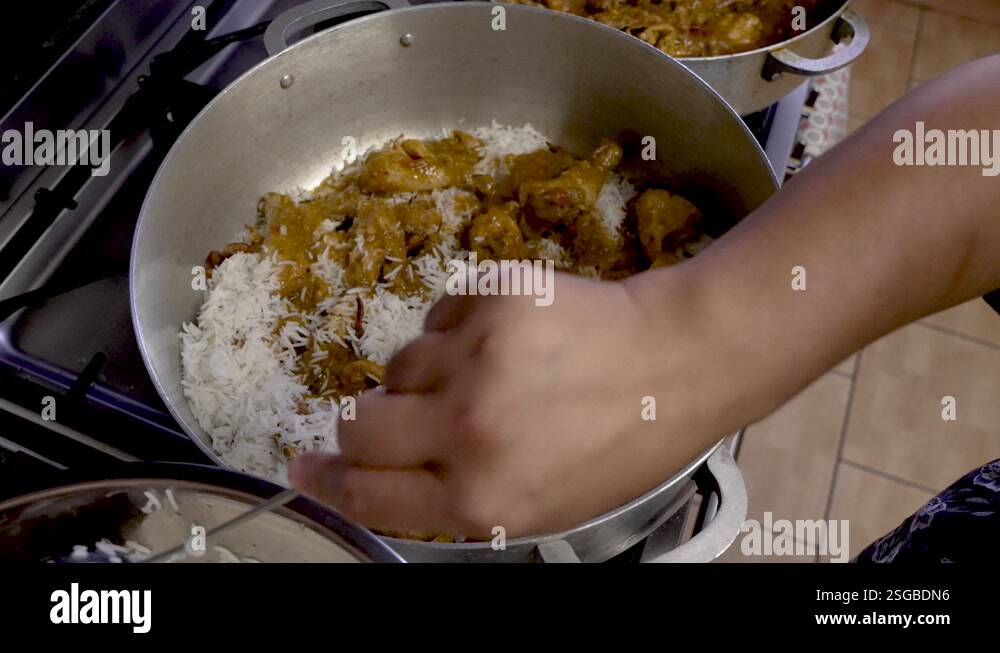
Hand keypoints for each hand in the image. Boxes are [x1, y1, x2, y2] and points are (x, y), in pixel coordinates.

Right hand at [290, 269, 764, 538]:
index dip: (323, 482)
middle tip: (395, 418)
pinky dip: (456, 331)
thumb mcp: (538, 506)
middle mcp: (466, 430)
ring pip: (398, 364)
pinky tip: (504, 340)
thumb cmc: (617, 447)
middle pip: (359, 423)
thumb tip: (383, 474)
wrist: (677, 363)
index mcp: (480, 497)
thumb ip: (455, 498)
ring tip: (486, 375)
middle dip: (366, 424)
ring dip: (425, 374)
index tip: (301, 468)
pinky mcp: (491, 298)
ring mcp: (476, 357)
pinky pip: (436, 316)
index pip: (365, 493)